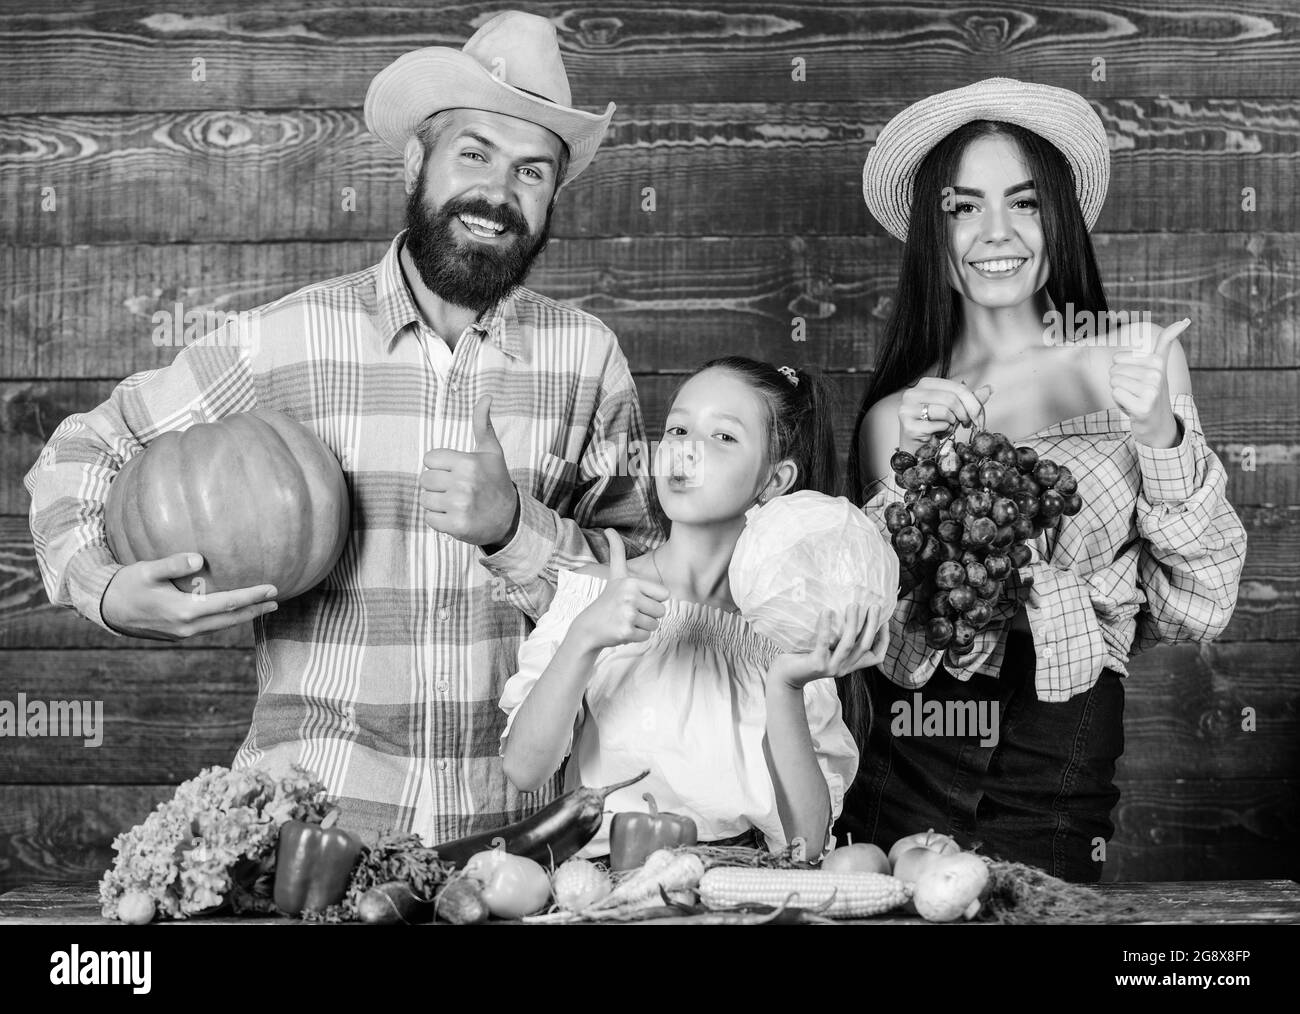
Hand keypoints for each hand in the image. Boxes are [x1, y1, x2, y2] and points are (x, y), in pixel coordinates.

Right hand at [101, 552, 277, 640]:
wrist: (106, 609)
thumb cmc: (126, 584)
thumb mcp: (146, 570)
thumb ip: (172, 564)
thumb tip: (197, 558)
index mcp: (184, 611)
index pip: (228, 604)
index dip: (252, 597)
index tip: (273, 589)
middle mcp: (188, 626)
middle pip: (230, 619)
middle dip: (255, 610)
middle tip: (276, 601)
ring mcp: (184, 633)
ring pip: (221, 625)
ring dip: (243, 616)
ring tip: (262, 607)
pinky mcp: (179, 633)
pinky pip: (210, 626)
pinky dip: (226, 618)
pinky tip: (234, 610)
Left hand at [419, 395, 519, 546]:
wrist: (510, 518)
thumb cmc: (496, 481)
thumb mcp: (491, 451)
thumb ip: (482, 424)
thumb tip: (486, 396)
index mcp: (468, 462)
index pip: (429, 459)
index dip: (440, 466)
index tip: (456, 473)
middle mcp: (463, 483)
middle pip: (424, 479)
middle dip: (436, 485)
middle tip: (456, 490)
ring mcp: (459, 505)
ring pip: (424, 499)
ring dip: (436, 503)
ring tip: (455, 503)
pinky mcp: (456, 526)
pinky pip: (429, 519)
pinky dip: (439, 520)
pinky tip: (455, 516)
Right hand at [568, 529, 669, 650]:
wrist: (589, 627)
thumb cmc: (608, 600)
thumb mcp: (615, 575)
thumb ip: (616, 552)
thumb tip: (609, 529)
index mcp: (632, 582)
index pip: (665, 595)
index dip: (653, 599)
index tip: (636, 599)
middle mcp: (630, 596)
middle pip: (662, 611)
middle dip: (649, 615)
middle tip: (629, 612)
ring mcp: (628, 614)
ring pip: (655, 625)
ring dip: (643, 626)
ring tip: (625, 620)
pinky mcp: (626, 631)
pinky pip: (647, 636)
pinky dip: (638, 637)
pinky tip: (623, 630)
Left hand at [770, 600, 888, 690]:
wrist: (786, 676)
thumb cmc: (807, 656)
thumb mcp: (829, 650)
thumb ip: (840, 639)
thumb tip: (852, 611)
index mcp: (850, 664)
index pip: (876, 656)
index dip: (884, 639)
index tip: (885, 621)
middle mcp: (844, 668)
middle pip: (865, 645)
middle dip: (872, 624)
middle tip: (874, 606)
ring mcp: (831, 667)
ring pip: (849, 644)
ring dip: (853, 623)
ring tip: (853, 605)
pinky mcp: (817, 665)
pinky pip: (823, 643)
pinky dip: (826, 626)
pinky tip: (827, 611)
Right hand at [898, 378, 994, 452]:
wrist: (916, 448)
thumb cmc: (933, 426)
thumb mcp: (953, 409)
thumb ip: (968, 399)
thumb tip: (989, 389)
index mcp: (925, 384)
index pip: (956, 387)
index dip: (973, 402)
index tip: (979, 416)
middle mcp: (912, 394)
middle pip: (951, 399)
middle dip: (965, 414)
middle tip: (967, 424)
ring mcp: (907, 410)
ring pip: (945, 411)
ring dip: (953, 423)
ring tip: (948, 427)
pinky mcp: (909, 426)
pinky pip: (937, 426)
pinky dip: (944, 431)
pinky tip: (938, 434)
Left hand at [1109, 318, 1189, 443]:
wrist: (1160, 424)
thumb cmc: (1154, 390)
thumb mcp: (1160, 364)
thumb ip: (1167, 341)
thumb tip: (1184, 320)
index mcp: (1157, 362)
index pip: (1117, 358)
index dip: (1122, 370)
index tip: (1138, 379)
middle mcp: (1156, 374)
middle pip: (1113, 371)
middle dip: (1121, 383)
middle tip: (1136, 392)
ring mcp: (1151, 391)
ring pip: (1113, 383)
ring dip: (1120, 394)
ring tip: (1136, 399)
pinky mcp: (1143, 406)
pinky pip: (1116, 394)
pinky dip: (1120, 404)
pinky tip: (1133, 408)